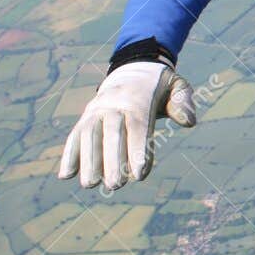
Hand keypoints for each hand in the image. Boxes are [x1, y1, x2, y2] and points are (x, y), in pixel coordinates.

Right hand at [57, 61, 196, 190]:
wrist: (134, 69)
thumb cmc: (160, 85)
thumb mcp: (177, 86)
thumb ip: (183, 102)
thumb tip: (189, 122)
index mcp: (137, 98)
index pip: (137, 126)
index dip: (137, 150)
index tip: (139, 175)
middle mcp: (113, 104)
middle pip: (110, 134)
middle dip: (111, 160)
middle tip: (115, 185)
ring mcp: (96, 110)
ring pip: (89, 135)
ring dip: (88, 161)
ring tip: (90, 185)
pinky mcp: (85, 118)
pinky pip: (75, 135)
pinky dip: (69, 154)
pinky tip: (66, 175)